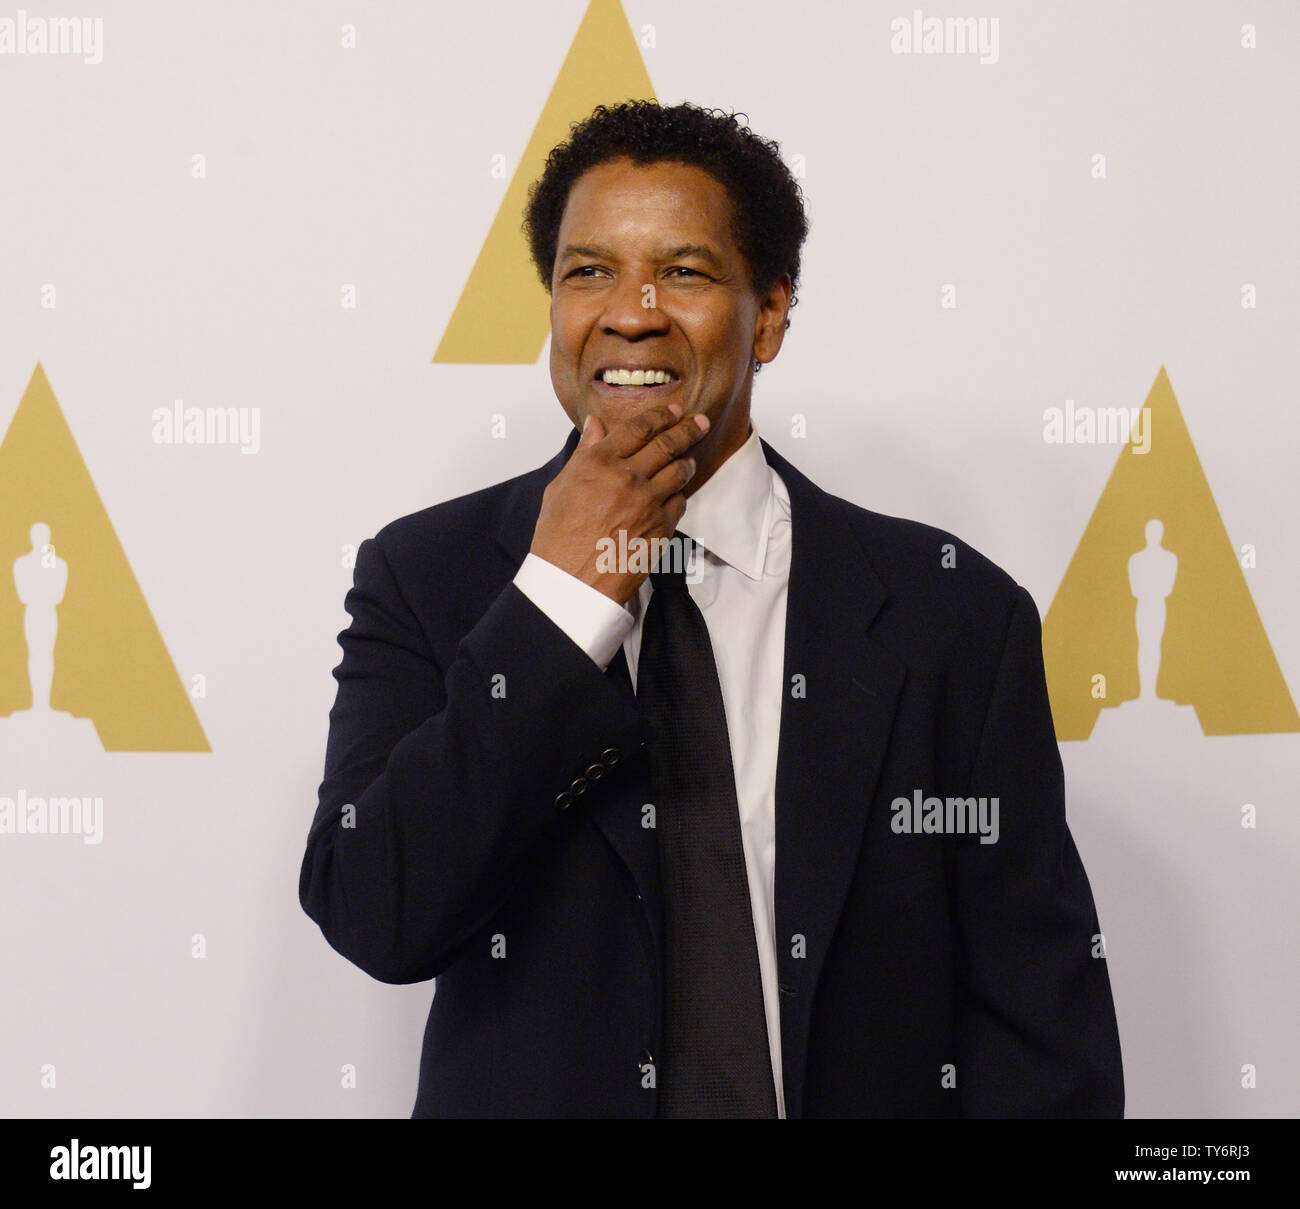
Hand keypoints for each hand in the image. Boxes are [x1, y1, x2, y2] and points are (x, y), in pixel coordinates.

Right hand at [529, 403, 709, 604]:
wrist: (571, 581)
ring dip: (687, 461)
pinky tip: (675, 494)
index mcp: (598, 462)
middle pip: (667, 444)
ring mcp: (647, 502)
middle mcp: (626, 477)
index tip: (673, 410)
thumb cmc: (557, 537)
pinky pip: (679, 502)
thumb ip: (584, 453)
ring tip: (688, 459)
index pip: (638, 427)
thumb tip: (594, 425)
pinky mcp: (661, 527)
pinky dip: (679, 494)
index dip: (661, 415)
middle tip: (700, 422)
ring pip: (680, 470)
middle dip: (688, 429)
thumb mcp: (560, 487)